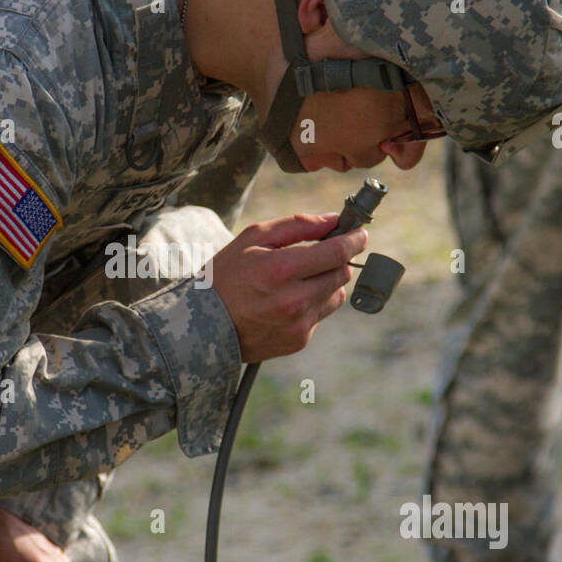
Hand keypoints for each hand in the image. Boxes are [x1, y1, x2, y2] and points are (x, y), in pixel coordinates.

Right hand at [209, 213, 365, 363]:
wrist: (202, 327)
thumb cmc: (225, 276)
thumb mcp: (253, 239)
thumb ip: (297, 225)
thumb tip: (334, 220)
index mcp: (281, 269)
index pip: (337, 252)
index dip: (355, 240)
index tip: (360, 233)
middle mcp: (294, 299)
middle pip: (342, 273)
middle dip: (337, 259)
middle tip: (322, 253)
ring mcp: (298, 323)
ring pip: (336, 295)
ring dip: (326, 282)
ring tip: (297, 280)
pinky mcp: (299, 340)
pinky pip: (320, 314)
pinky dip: (312, 303)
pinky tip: (286, 301)